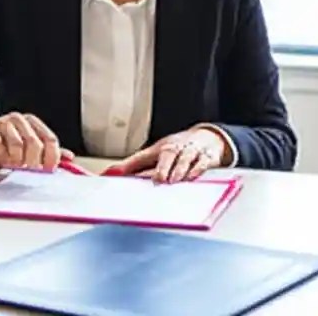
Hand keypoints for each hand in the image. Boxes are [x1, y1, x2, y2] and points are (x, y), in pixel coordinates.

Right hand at [0, 112, 73, 170]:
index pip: (50, 139)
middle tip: (29, 172)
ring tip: (14, 165)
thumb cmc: (8, 147)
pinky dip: (3, 158)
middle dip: (34, 162)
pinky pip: (0, 148)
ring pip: (17, 145)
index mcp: (33, 122)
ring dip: (17, 161)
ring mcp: (3, 123)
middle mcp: (20, 119)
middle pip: (35, 143)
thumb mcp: (31, 148)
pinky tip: (2, 160)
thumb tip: (69, 157)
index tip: (49, 170)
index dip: (52, 157)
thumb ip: (49, 152)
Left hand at [102, 127, 228, 183]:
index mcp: (160, 148)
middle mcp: (176, 148)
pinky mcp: (208, 157)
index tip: (116, 174)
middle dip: (163, 167)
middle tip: (158, 179)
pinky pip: (203, 162)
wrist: (208, 138)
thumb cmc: (177, 149)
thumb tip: (109, 174)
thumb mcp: (155, 153)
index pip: (143, 156)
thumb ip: (134, 165)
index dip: (129, 165)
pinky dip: (198, 169)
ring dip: (179, 169)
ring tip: (174, 180)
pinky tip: (193, 177)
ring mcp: (192, 152)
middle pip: (168, 154)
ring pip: (186, 158)